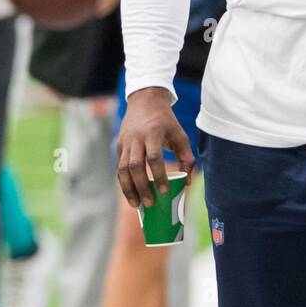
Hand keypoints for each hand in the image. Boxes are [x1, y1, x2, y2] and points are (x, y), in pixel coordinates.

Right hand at [115, 86, 193, 207]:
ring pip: (122, 169)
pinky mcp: (119, 146)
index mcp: (154, 132)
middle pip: (135, 166)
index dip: (159, 175)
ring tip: (136, 205)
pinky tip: (131, 194)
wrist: (145, 101)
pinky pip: (119, 167)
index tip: (165, 190)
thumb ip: (186, 157)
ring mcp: (125, 142)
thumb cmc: (166, 121)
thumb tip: (186, 182)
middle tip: (150, 203)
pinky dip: (124, 182)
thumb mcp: (180, 134)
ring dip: (128, 189)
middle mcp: (136, 138)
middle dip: (142, 187)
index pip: (154, 157)